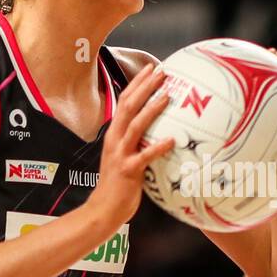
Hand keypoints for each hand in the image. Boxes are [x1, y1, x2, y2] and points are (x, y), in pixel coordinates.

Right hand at [87, 62, 174, 225]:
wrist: (104, 208)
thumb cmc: (119, 183)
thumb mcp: (125, 155)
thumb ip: (136, 140)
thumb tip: (155, 128)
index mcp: (114, 133)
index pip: (125, 101)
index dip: (137, 83)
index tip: (152, 68)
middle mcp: (115, 139)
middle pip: (129, 106)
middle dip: (145, 87)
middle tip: (162, 72)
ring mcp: (120, 154)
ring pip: (135, 126)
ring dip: (151, 109)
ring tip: (167, 96)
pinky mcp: (128, 171)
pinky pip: (145, 156)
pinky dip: (158, 147)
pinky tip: (172, 140)